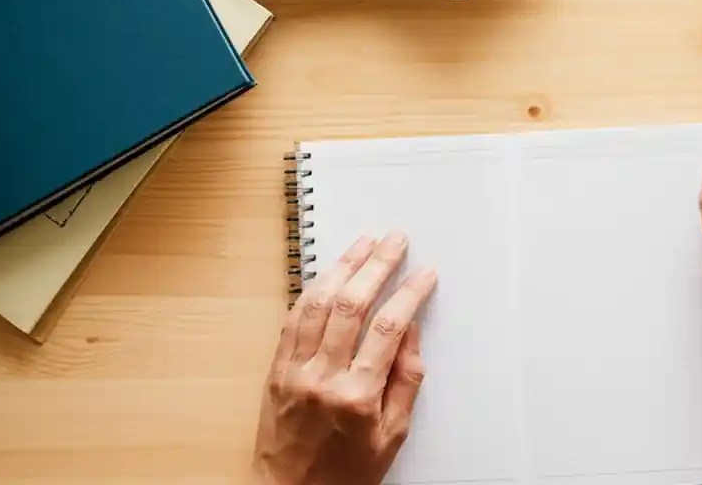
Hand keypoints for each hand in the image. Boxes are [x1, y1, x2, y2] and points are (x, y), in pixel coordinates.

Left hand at [254, 232, 436, 484]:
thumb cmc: (345, 473)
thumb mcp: (392, 436)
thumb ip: (405, 381)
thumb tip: (410, 332)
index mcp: (357, 396)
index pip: (388, 328)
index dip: (410, 293)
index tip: (425, 273)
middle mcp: (322, 377)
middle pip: (352, 305)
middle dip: (377, 265)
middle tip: (395, 240)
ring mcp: (294, 371)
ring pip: (318, 304)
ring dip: (343, 267)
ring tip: (363, 243)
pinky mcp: (276, 370)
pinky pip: (293, 320)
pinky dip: (311, 291)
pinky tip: (328, 274)